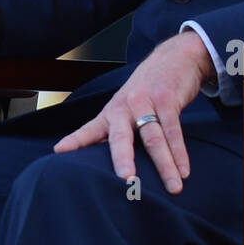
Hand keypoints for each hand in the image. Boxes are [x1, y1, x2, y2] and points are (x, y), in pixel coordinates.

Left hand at [53, 31, 214, 193]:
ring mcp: (145, 102)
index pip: (89, 129)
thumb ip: (117, 131)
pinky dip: (179, 152)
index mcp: (111, 112)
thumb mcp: (126, 106)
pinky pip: (173, 130)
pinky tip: (184, 170)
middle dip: (122, 158)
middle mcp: (124, 106)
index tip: (59, 151)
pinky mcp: (167, 99)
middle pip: (121, 137)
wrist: (174, 56)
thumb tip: (104, 162)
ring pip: (153, 138)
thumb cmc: (147, 89)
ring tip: (173, 187)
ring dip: (164, 164)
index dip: (75, 141)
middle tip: (126, 179)